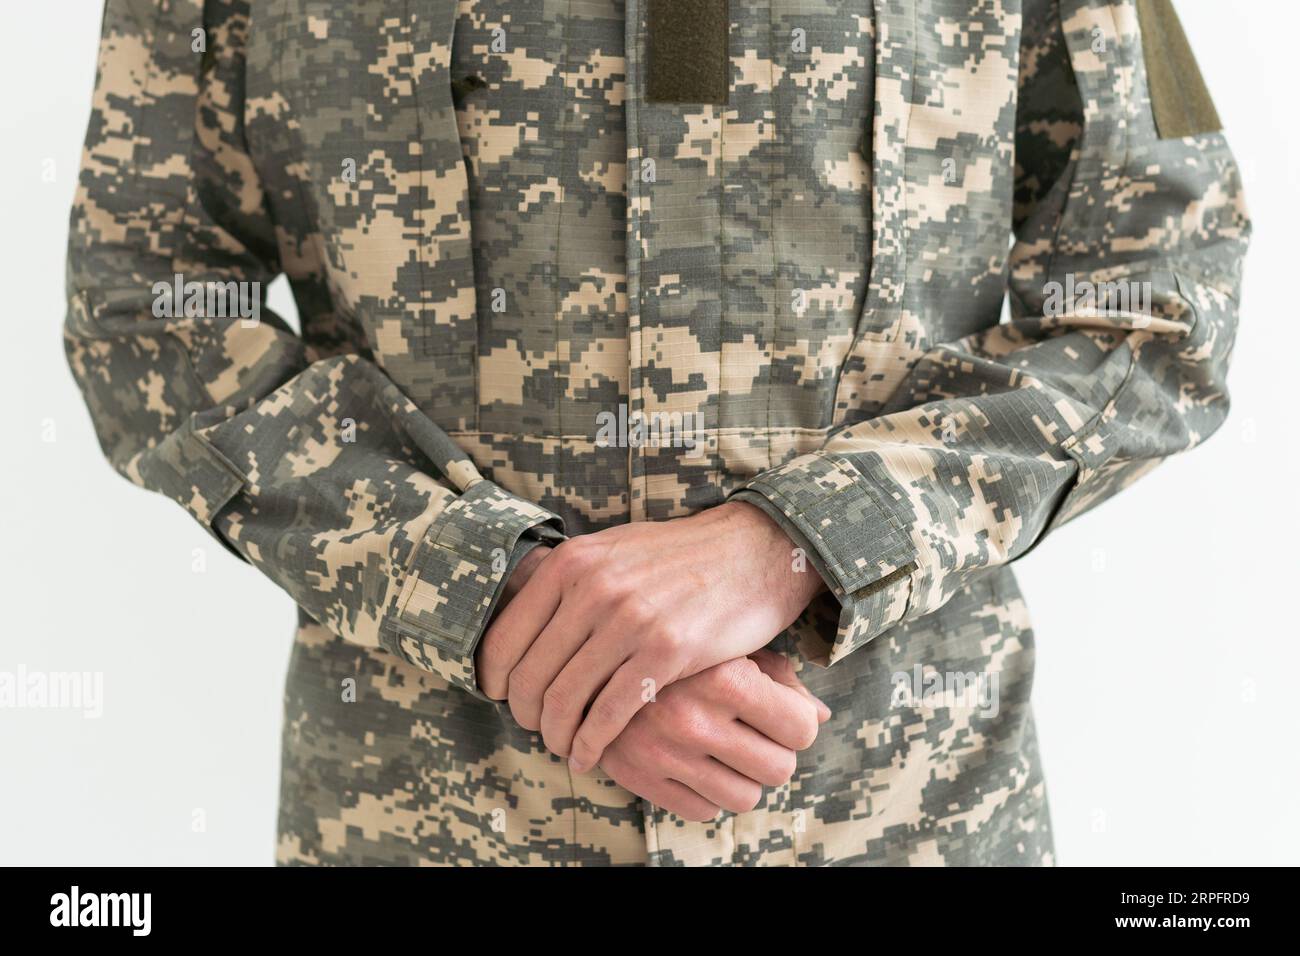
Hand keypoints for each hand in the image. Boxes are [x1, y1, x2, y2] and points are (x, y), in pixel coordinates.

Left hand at [476, 500, 826, 770]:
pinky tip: (590, 753)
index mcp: (571, 563)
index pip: (504, 638)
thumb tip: (520, 616)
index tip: (503, 699)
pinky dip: (591, 743)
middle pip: (530, 676)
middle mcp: (593, 588)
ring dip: (557, 735)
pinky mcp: (667, 650)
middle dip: (527, 715)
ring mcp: (630, 619)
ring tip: (564, 746)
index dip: (495, 681)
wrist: (753, 550)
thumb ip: (568, 579)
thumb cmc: (679, 558)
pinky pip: (610, 712)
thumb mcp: (613, 550)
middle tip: (538, 729)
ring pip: (565, 699)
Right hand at [599, 651, 829, 820]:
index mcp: (724, 676)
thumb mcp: (728, 641)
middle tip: (754, 731)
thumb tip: (820, 714)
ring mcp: (664, 752)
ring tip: (726, 747)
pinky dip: (707, 792)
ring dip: (743, 777)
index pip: (802, 729)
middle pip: (780, 769)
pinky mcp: (638, 776)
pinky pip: (702, 810)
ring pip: (745, 797)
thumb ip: (777, 675)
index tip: (779, 710)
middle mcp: (694, 718)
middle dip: (774, 752)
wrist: (589, 644)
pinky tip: (694, 760)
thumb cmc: (676, 636)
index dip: (797, 721)